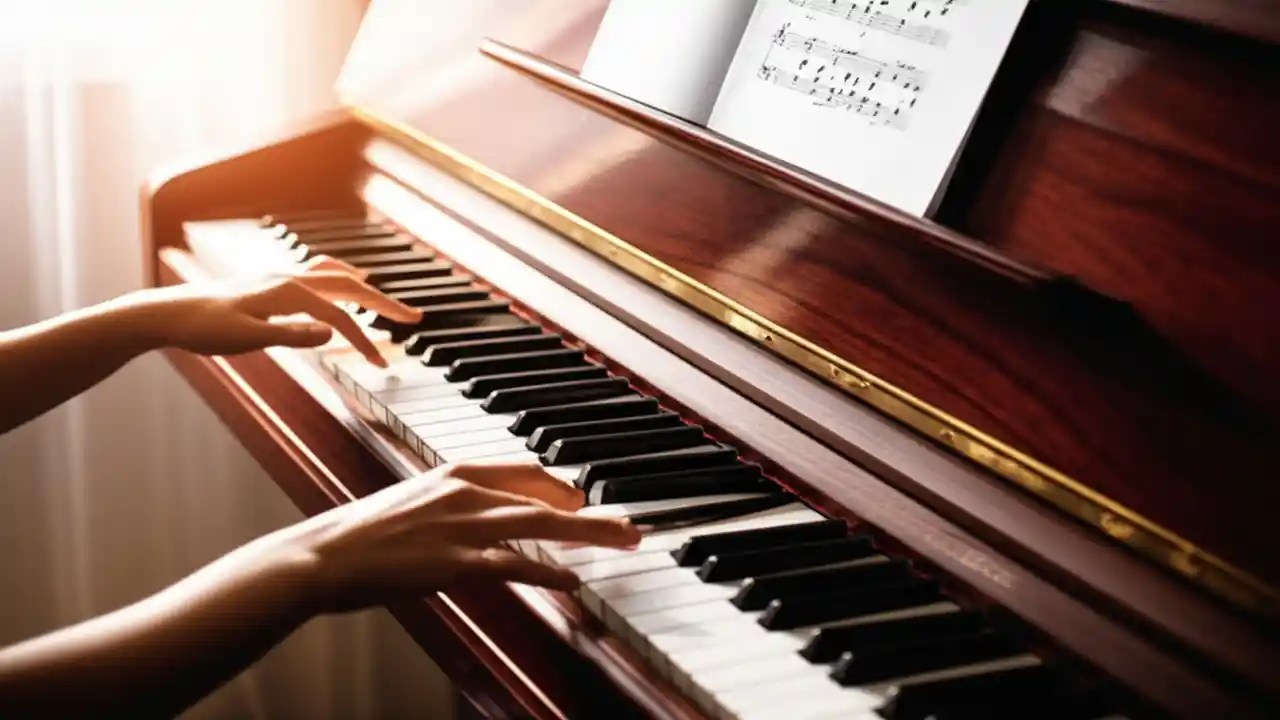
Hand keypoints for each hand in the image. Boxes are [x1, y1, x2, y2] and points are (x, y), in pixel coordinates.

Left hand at [138, 256, 419, 365]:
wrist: (165, 313)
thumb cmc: (202, 328)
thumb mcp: (247, 338)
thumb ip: (293, 334)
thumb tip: (333, 331)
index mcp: (287, 291)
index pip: (340, 316)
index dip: (364, 340)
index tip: (383, 363)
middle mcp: (287, 278)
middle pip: (348, 285)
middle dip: (383, 302)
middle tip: (413, 317)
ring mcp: (277, 278)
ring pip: (333, 274)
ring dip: (361, 285)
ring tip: (380, 295)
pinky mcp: (267, 284)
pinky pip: (315, 274)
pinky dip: (336, 279)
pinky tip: (333, 287)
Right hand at [281, 461, 638, 612]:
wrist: (322, 555)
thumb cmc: (362, 535)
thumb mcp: (413, 504)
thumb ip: (452, 504)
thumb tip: (478, 517)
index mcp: (456, 473)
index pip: (526, 471)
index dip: (562, 487)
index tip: (585, 500)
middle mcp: (465, 491)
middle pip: (546, 495)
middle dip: (593, 512)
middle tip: (630, 525)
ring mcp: (461, 525)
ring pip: (541, 523)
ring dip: (590, 533)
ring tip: (624, 541)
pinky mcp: (453, 561)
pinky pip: (513, 564)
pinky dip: (547, 570)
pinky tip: (571, 580)